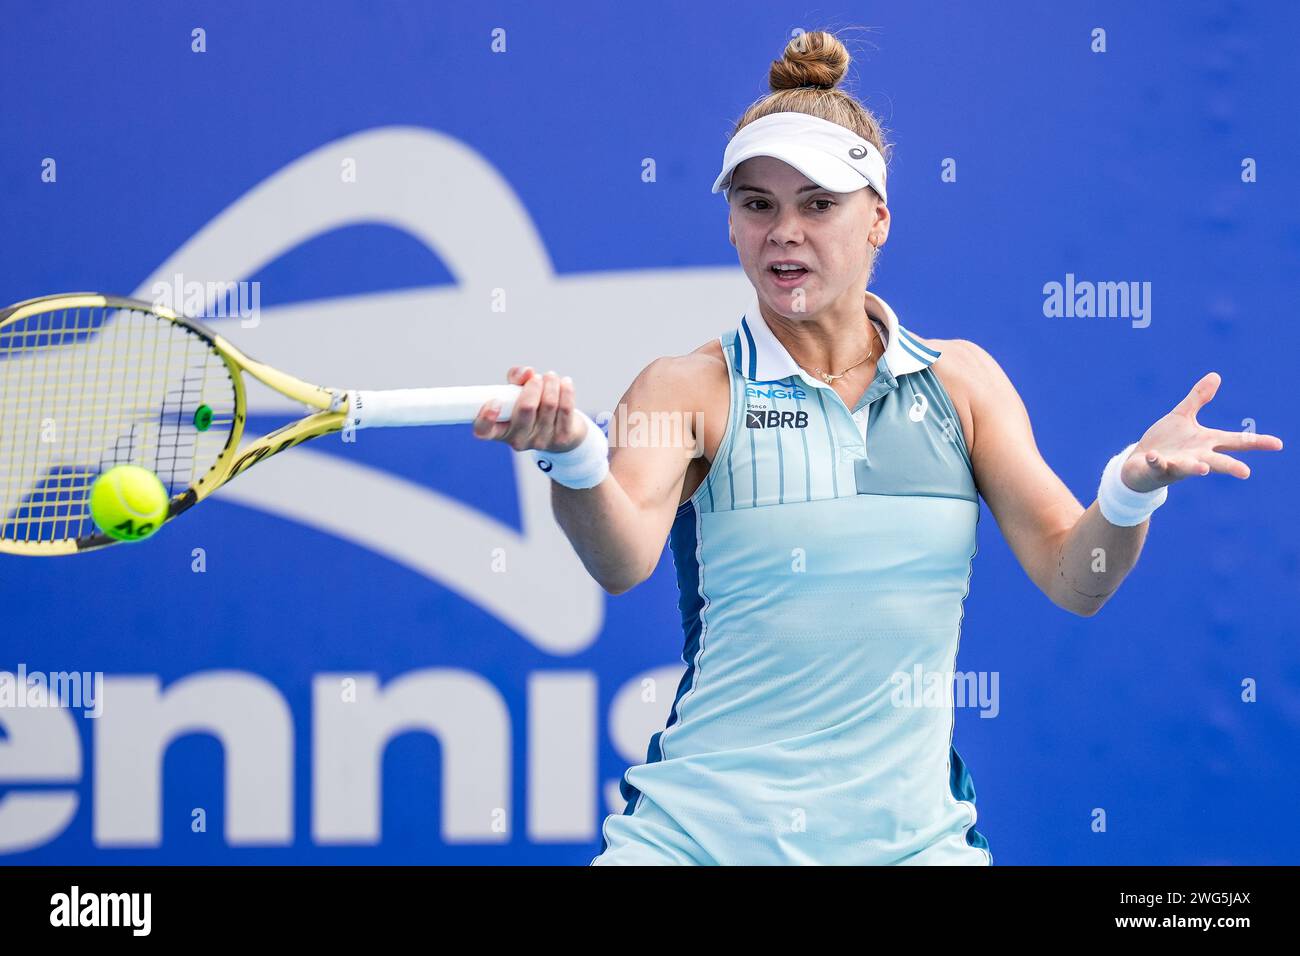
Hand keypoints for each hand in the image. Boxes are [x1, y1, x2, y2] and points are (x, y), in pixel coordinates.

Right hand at [471, 366, 586, 452]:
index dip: (486, 418)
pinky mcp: (561, 439)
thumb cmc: (531, 408)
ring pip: (549, 405)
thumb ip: (516, 379)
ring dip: (551, 384)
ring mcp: (540, 442)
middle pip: (526, 409)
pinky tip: (564, 383)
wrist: (560, 430)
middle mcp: (518, 441)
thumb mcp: (517, 393)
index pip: (484, 431)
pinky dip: (566, 391)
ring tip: (550, 377)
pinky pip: (566, 409)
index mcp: (499, 431)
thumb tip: (527, 372)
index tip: (495, 401)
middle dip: (533, 386)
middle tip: (536, 378)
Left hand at [1121, 372, 1282, 492]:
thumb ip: (1198, 398)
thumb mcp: (1182, 417)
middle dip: (1230, 466)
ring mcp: (1175, 464)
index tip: (1278, 444)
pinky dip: (1156, 461)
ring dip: (1195, 468)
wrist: (1138, 464)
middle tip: (1246, 473)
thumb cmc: (1165, 442)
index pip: (1235, 442)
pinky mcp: (1155, 468)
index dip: (1256, 442)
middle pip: (1217, 461)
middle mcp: (1195, 456)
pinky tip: (1154, 456)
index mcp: (1205, 443)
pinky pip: (1156, 465)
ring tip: (1204, 469)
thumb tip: (1215, 375)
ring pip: (1188, 468)